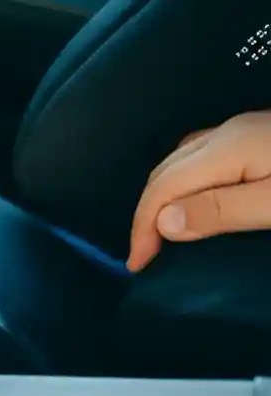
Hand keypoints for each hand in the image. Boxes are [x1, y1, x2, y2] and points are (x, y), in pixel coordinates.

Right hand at [128, 110, 270, 270]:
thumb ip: (222, 211)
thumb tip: (162, 222)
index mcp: (226, 148)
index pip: (164, 185)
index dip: (143, 226)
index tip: (137, 264)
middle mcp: (227, 133)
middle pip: (166, 170)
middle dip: (147, 212)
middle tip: (146, 252)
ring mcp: (243, 131)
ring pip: (182, 161)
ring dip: (164, 196)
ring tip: (162, 230)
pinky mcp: (257, 137)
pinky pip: (202, 159)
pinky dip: (184, 184)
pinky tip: (194, 200)